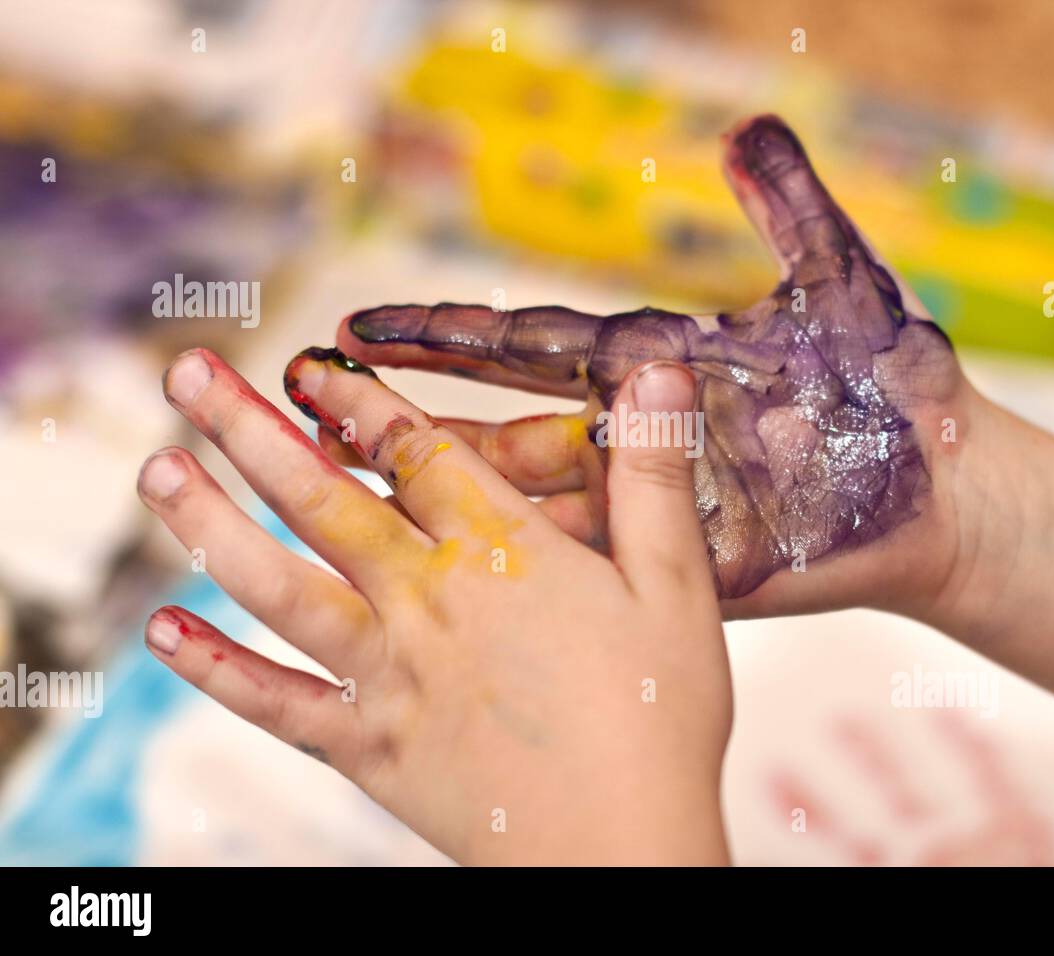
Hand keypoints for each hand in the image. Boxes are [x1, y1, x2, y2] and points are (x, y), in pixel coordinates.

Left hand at [138, 348, 732, 864]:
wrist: (617, 851)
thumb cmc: (657, 722)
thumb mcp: (678, 589)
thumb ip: (656, 477)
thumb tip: (657, 375)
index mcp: (500, 557)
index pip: (414, 453)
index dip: (358, 399)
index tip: (311, 361)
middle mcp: (425, 603)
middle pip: (320, 500)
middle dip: (248, 430)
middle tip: (185, 375)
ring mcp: (386, 675)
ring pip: (276, 584)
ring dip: (208, 525)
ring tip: (155, 472)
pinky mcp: (367, 745)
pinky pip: (275, 701)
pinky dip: (214, 669)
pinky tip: (160, 632)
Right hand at [330, 115, 975, 617]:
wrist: (952, 485)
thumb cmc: (898, 381)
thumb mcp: (839, 281)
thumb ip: (787, 205)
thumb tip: (746, 122)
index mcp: (656, 367)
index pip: (526, 346)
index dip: (443, 338)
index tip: (361, 326)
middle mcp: (636, 439)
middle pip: (497, 430)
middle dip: (402, 418)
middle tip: (305, 406)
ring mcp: (655, 513)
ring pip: (524, 509)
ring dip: (437, 503)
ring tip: (342, 492)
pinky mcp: (684, 574)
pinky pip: (590, 576)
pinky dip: (524, 579)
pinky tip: (445, 582)